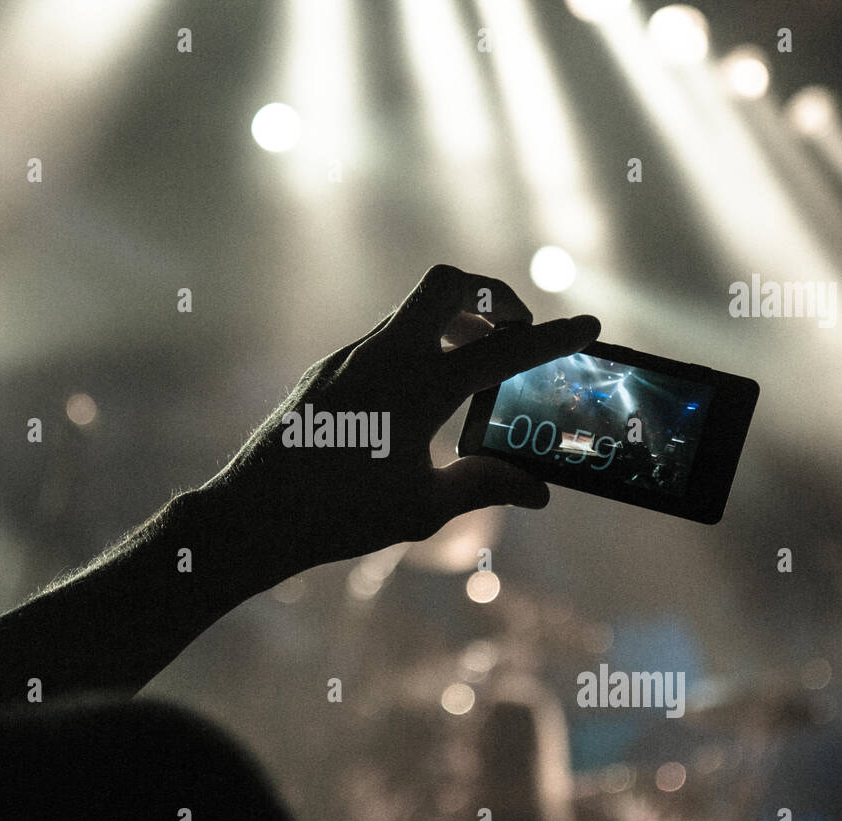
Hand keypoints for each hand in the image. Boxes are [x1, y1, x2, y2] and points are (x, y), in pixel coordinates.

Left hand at [205, 264, 600, 569]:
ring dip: (454, 323)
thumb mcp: (423, 507)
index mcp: (416, 386)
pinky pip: (386, 339)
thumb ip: (484, 486)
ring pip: (413, 310)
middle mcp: (382, 356)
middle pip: (448, 285)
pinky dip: (419, 347)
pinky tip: (423, 398)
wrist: (252, 514)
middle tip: (515, 331)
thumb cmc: (338, 515)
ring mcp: (350, 357)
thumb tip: (537, 490)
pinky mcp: (328, 370)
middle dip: (492, 296)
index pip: (501, 350)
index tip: (588, 324)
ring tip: (477, 368)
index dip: (552, 338)